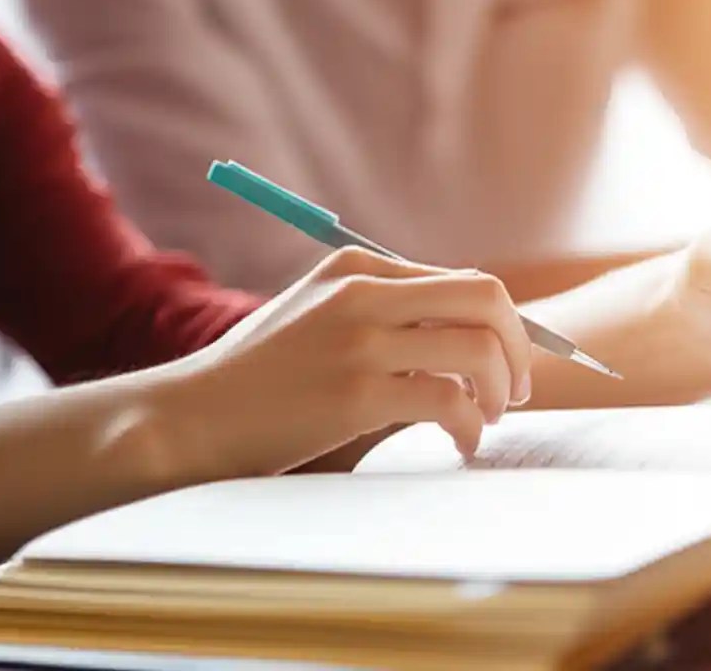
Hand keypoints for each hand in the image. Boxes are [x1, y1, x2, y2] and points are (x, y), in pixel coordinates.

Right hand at [159, 247, 531, 476]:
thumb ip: (382, 311)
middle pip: (487, 299)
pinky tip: (458, 443)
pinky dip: (468, 426)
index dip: (503, 327)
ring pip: (478, 348)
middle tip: (517, 392)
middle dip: (519, 348)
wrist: (191, 415)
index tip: (507, 366)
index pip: (466, 281)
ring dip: (500, 390)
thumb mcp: (317, 315)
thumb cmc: (260, 376)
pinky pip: (449, 401)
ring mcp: (360, 340)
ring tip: (486, 420)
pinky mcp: (356, 393)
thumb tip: (467, 332)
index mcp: (357, 267)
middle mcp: (363, 292)